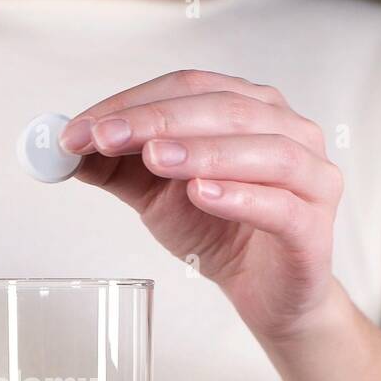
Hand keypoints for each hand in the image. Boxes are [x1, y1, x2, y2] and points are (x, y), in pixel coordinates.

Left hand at [61, 70, 344, 342]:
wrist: (265, 293)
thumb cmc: (220, 232)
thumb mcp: (156, 195)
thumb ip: (116, 168)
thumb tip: (66, 147)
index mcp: (250, 108)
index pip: (188, 88)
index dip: (132, 104)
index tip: (80, 129)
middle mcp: (289, 130)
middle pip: (223, 109)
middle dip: (157, 121)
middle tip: (106, 137)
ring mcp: (311, 176)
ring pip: (262, 149)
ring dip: (202, 151)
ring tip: (154, 159)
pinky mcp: (314, 227)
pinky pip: (281, 205)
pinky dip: (240, 195)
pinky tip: (202, 193)